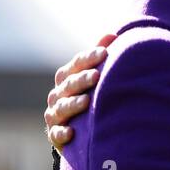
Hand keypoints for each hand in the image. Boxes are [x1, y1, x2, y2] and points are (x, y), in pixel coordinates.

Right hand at [44, 34, 115, 148]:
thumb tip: (113, 34)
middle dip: (81, 80)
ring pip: (62, 108)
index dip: (89, 58)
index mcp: (67, 78)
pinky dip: (62, 133)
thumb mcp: (93, 76)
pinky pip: (56, 134)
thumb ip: (100, 56)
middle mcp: (58, 94)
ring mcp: (55, 114)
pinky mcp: (56, 135)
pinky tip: (71, 132)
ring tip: (86, 101)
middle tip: (96, 76)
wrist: (78, 131)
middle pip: (69, 85)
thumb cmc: (89, 96)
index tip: (105, 52)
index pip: (76, 65)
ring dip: (72, 104)